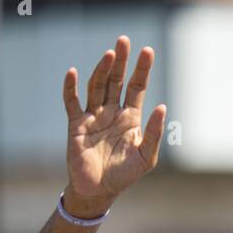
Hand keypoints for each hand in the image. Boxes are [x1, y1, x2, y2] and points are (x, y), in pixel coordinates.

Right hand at [61, 36, 166, 216]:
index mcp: (131, 118)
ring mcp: (93, 116)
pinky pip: (72, 102)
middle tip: (123, 40)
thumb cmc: (125, 175)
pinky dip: (71, 88)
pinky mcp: (76, 124)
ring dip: (101, 70)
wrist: (98, 191)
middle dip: (121, 61)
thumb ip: (153, 133)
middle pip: (116, 80)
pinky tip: (74, 73)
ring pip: (97, 87)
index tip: (147, 50)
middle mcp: (112, 112)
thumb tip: (162, 107)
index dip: (142, 69)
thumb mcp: (146, 156)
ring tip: (109, 54)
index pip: (137, 87)